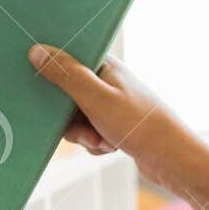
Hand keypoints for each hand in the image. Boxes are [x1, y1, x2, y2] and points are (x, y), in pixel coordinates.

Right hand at [27, 44, 208, 198]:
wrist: (172, 159)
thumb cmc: (139, 124)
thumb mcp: (96, 98)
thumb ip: (66, 75)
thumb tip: (36, 51)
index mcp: (104, 63)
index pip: (65, 58)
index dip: (50, 72)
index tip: (42, 88)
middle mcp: (107, 79)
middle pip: (65, 93)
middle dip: (69, 117)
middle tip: (83, 130)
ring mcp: (110, 102)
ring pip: (74, 117)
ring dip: (83, 133)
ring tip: (102, 140)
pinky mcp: (113, 123)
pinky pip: (87, 132)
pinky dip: (94, 142)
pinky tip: (110, 147)